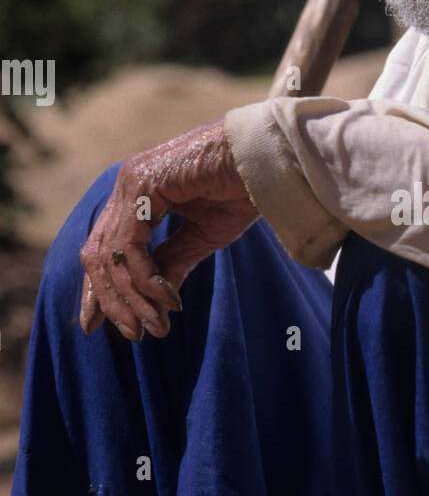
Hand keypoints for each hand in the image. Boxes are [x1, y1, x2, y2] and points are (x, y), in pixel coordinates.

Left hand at [79, 118, 257, 340]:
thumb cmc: (240, 189)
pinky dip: (146, 280)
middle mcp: (126, 187)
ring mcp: (131, 183)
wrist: (265, 160)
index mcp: (136, 195)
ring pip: (111, 255)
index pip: (102, 247)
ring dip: (132, 298)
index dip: (97, 289)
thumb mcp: (203, 236)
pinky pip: (131, 246)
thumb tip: (153, 301)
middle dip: (109, 300)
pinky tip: (168, 300)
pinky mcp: (143, 186)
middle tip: (133, 335)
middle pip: (96, 254)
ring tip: (156, 326)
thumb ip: (172, 262)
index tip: (96, 326)